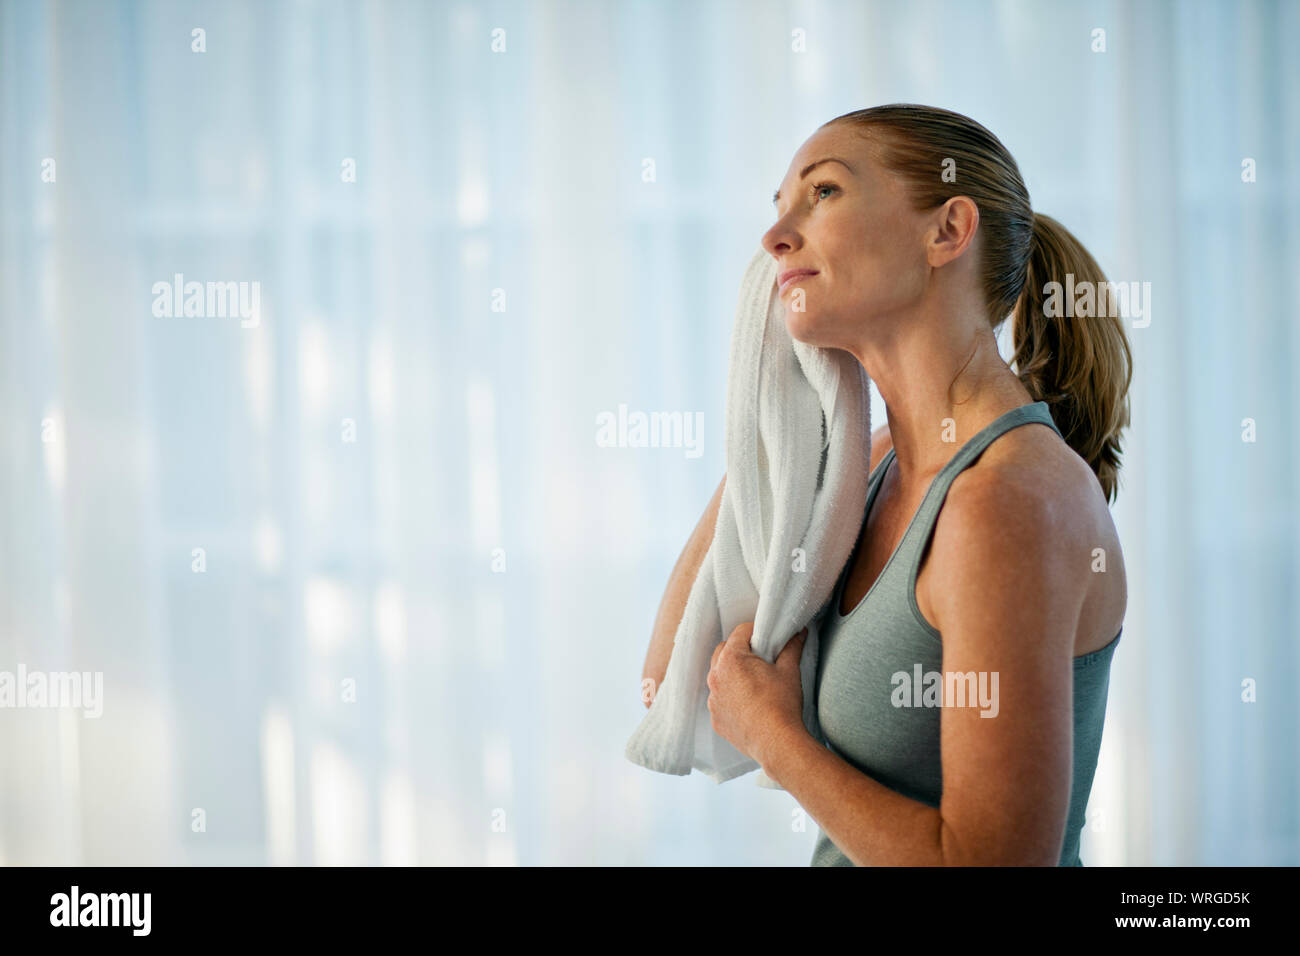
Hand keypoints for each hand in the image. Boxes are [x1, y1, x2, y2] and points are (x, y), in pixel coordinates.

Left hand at [705, 623, 808, 767]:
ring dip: (733, 674)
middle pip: (724, 651)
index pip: (740, 632)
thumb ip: (791, 647)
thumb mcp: (789, 670)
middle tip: (761, 657)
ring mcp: (714, 699)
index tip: (768, 638)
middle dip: (740, 650)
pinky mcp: (716, 718)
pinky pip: (720, 700)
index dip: (756, 631)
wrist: (777, 743)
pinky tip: (749, 704)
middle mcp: (716, 677)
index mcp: (731, 660)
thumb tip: (799, 633)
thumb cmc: (782, 705)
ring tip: (754, 681)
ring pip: (719, 676)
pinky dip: (730, 698)